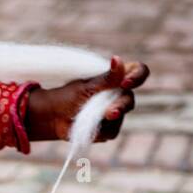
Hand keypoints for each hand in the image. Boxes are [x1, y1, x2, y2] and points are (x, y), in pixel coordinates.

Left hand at [25, 56, 149, 142]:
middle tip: (110, 112)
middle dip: (120, 106)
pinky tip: (88, 127)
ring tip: (92, 119)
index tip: (126, 82)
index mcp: (116, 78)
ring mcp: (115, 112)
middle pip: (130, 100)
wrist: (54, 118)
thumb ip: (107, 78)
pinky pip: (111, 132)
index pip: (138, 71)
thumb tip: (117, 59)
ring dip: (108, 119)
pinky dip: (99, 131)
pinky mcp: (109, 129)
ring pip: (121, 117)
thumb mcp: (87, 86)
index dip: (137, 76)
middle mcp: (119, 95)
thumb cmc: (68, 97)